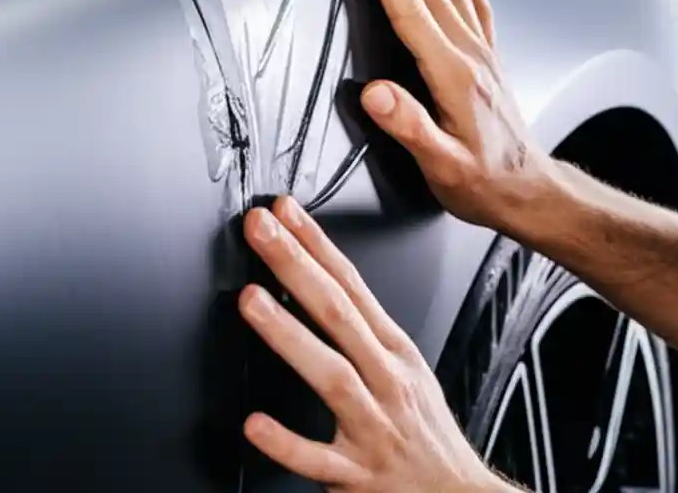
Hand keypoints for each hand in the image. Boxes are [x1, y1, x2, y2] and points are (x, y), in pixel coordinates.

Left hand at [239, 196, 515, 491]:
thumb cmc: (427, 437)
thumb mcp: (407, 370)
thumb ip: (364, 333)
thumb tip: (320, 286)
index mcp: (395, 353)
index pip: (353, 286)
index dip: (318, 245)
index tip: (287, 212)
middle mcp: (386, 382)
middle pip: (338, 314)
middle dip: (297, 266)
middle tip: (261, 230)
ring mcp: (373, 428)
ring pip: (330, 375)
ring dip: (289, 335)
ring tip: (250, 300)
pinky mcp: (357, 475)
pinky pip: (318, 459)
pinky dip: (287, 442)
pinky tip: (255, 424)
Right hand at [358, 0, 561, 232]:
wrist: (530, 192)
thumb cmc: (483, 183)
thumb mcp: (441, 165)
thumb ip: (408, 126)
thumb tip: (374, 93)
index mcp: (451, 75)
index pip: (411, 10)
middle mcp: (468, 55)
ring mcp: (481, 54)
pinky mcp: (487, 61)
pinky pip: (477, 5)